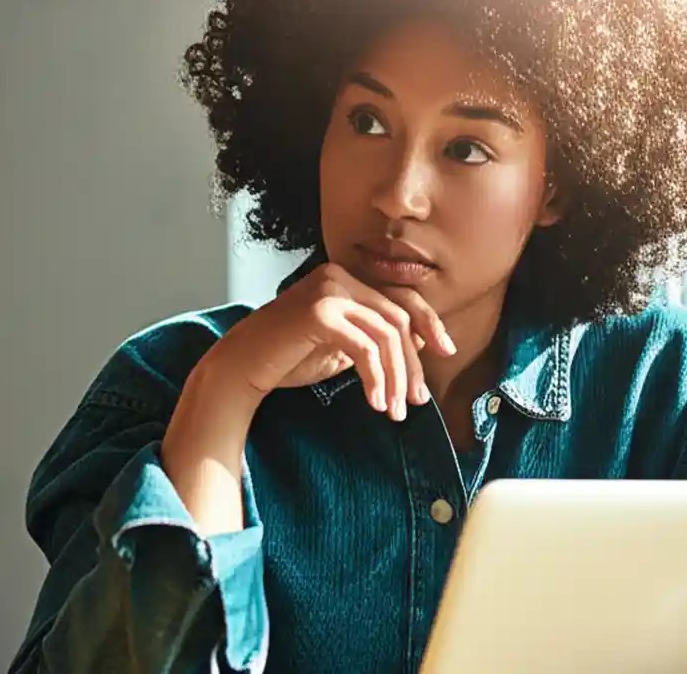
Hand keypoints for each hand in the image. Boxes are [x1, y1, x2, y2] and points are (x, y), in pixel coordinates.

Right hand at [205, 261, 456, 420]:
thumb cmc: (286, 359)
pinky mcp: (319, 312)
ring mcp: (327, 290)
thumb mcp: (340, 347)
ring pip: (386, 334)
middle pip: (398, 317)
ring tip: (394, 410)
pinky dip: (375, 378)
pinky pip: (364, 348)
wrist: (241, 367)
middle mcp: (338, 276)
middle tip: (416, 400)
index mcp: (344, 278)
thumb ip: (372, 338)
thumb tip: (417, 343)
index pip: (399, 296)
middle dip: (413, 363)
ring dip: (396, 378)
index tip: (446, 352)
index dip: (429, 323)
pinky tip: (374, 402)